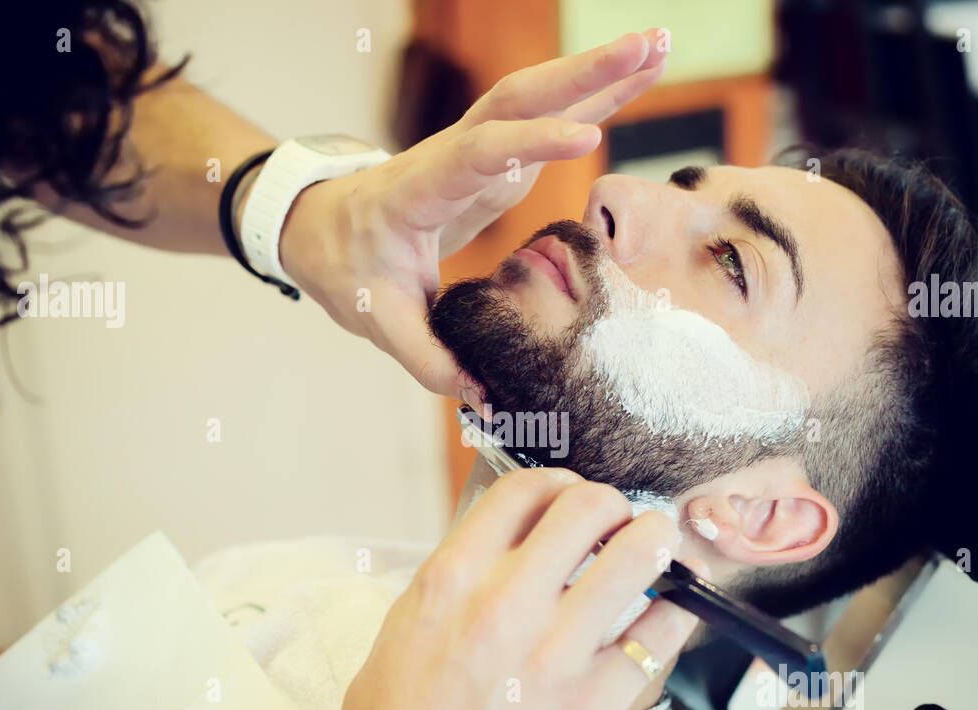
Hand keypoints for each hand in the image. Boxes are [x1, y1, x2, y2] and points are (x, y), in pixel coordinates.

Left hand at [277, 31, 666, 401]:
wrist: (320, 227)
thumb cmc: (347, 268)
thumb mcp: (379, 320)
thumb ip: (430, 358)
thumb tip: (486, 397)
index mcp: (418, 190)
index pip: (477, 155)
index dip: (530, 144)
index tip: (586, 138)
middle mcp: (450, 154)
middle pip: (517, 100)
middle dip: (583, 74)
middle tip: (646, 45)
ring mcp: (475, 149)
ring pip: (535, 96)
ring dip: (597, 71)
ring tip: (658, 44)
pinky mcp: (495, 155)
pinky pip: (545, 116)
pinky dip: (593, 96)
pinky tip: (638, 77)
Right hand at [312, 468, 700, 709]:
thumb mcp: (408, 626)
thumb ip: (460, 576)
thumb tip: (509, 542)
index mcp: (451, 579)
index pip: (527, 487)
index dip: (561, 484)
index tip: (572, 500)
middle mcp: (504, 604)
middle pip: (590, 505)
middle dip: (613, 507)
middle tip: (618, 526)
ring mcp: (553, 654)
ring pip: (639, 554)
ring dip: (656, 542)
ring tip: (657, 551)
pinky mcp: (592, 705)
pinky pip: (661, 634)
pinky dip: (677, 612)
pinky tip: (671, 612)